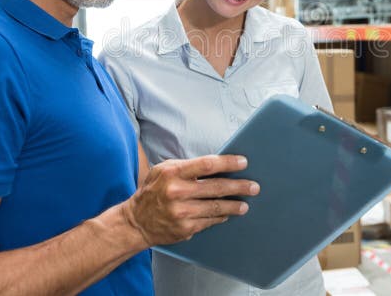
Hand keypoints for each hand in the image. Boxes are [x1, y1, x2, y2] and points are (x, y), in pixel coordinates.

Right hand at [121, 154, 259, 245]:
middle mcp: (177, 192)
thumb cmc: (153, 191)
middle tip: (254, 186)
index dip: (228, 163)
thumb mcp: (164, 170)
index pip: (207, 164)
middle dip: (239, 186)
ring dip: (234, 206)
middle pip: (216, 187)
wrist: (136, 221)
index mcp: (172, 173)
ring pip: (216, 208)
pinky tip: (228, 214)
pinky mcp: (185, 228)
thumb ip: (187, 167)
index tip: (243, 162)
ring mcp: (181, 212)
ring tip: (245, 203)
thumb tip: (217, 165)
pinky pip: (209, 221)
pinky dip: (220, 217)